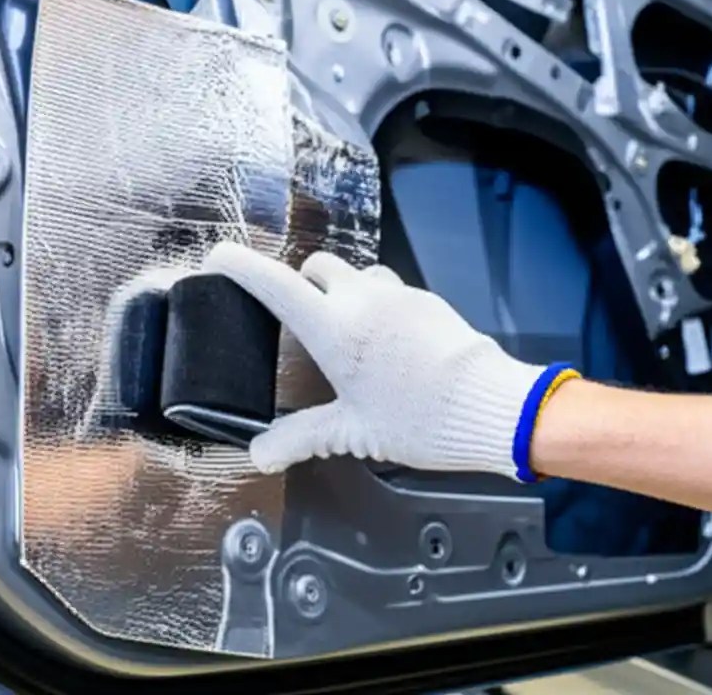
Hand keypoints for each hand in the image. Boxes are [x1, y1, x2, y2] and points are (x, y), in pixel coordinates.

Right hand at [203, 242, 554, 479]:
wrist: (492, 408)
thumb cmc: (421, 419)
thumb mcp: (353, 432)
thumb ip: (301, 437)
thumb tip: (262, 453)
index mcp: (333, 328)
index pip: (273, 283)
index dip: (240, 265)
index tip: (219, 257)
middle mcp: (361, 299)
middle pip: (315, 268)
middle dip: (300, 284)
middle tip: (297, 320)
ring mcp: (397, 295)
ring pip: (355, 274)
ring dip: (340, 291)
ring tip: (344, 334)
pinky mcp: (426, 301)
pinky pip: (388, 290)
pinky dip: (375, 305)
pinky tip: (384, 346)